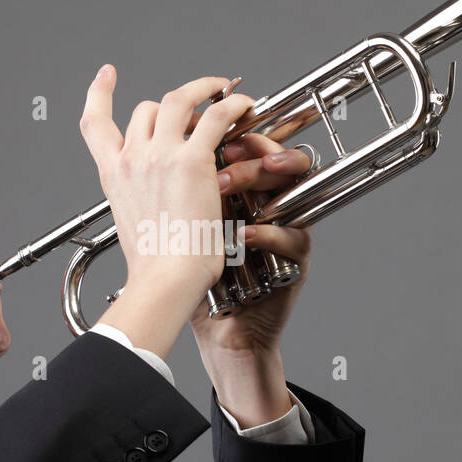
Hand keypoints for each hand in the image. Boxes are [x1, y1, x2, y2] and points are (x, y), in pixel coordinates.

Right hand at [78, 64, 256, 356]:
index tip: (107, 75)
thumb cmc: (156, 266)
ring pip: (179, 100)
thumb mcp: (133, 223)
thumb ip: (140, 198)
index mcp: (113, 175)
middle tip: (198, 102)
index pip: (94, 124)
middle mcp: (131, 159)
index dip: (98, 93)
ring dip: (203, 89)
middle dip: (172, 103)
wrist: (165, 279)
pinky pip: (216, 115)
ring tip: (224, 90)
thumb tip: (157, 195)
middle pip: (147, 108)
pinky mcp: (192, 160)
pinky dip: (232, 103)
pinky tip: (244, 104)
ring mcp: (159, 156)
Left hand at [189, 133, 314, 356]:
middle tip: (224, 156)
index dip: (242, 134)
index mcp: (250, 192)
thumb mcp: (187, 221)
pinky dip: (269, 234)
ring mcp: (287, 232)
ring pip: (294, 191)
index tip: (216, 134)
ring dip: (261, 182)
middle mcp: (273, 207)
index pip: (258, 148)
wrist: (219, 327)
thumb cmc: (201, 275)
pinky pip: (295, 238)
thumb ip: (182, 184)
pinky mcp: (296, 263)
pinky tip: (244, 235)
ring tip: (228, 187)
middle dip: (252, 152)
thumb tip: (165, 143)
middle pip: (281, 161)